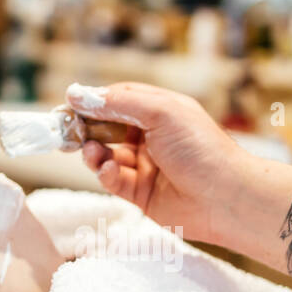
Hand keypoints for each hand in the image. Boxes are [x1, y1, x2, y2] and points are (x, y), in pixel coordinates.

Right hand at [69, 82, 251, 244]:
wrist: (226, 198)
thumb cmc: (201, 148)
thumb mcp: (160, 112)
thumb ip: (117, 102)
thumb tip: (77, 93)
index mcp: (159, 111)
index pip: (116, 100)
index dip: (92, 102)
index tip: (67, 104)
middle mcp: (151, 137)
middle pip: (106, 128)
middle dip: (86, 129)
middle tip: (65, 131)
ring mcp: (145, 166)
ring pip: (106, 156)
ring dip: (94, 153)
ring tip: (92, 153)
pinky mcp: (140, 194)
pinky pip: (113, 181)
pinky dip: (106, 174)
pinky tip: (110, 171)